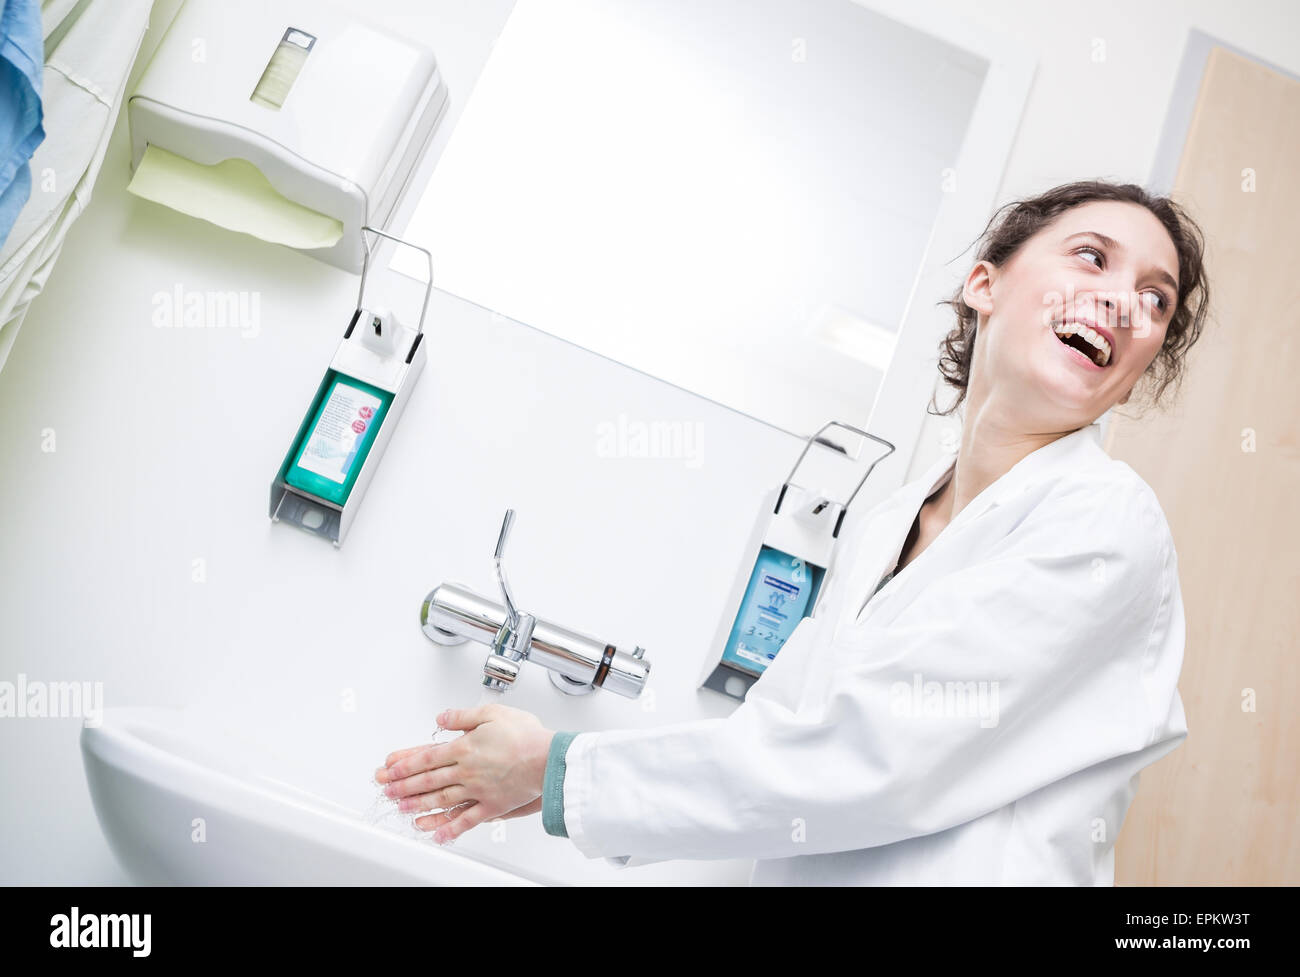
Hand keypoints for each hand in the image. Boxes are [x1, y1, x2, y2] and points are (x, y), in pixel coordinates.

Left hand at [375, 703, 554, 844]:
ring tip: (403, 810)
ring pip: (441, 800)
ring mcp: (477, 791)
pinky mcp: (492, 806)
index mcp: (464, 748)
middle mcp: (466, 771)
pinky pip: (467, 820)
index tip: (390, 770)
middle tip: (387, 791)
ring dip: (419, 805)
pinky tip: (437, 835)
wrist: (548, 759)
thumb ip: (463, 717)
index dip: (405, 764)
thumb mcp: (493, 713)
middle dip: (404, 786)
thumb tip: (441, 718)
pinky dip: (450, 828)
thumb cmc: (525, 735)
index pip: (427, 757)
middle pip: (428, 780)